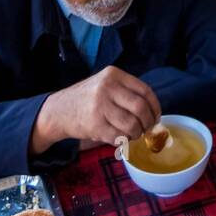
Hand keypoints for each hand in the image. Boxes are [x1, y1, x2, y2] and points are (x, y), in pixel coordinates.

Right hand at [30, 66, 159, 153]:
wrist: (59, 110)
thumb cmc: (87, 98)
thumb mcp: (105, 84)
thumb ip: (126, 92)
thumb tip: (153, 111)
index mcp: (113, 75)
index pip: (144, 91)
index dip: (155, 106)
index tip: (156, 116)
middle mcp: (107, 87)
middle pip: (140, 108)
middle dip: (148, 122)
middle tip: (147, 128)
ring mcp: (100, 106)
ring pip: (131, 124)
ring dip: (137, 133)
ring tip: (133, 134)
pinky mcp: (94, 124)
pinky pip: (119, 136)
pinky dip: (124, 140)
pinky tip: (121, 138)